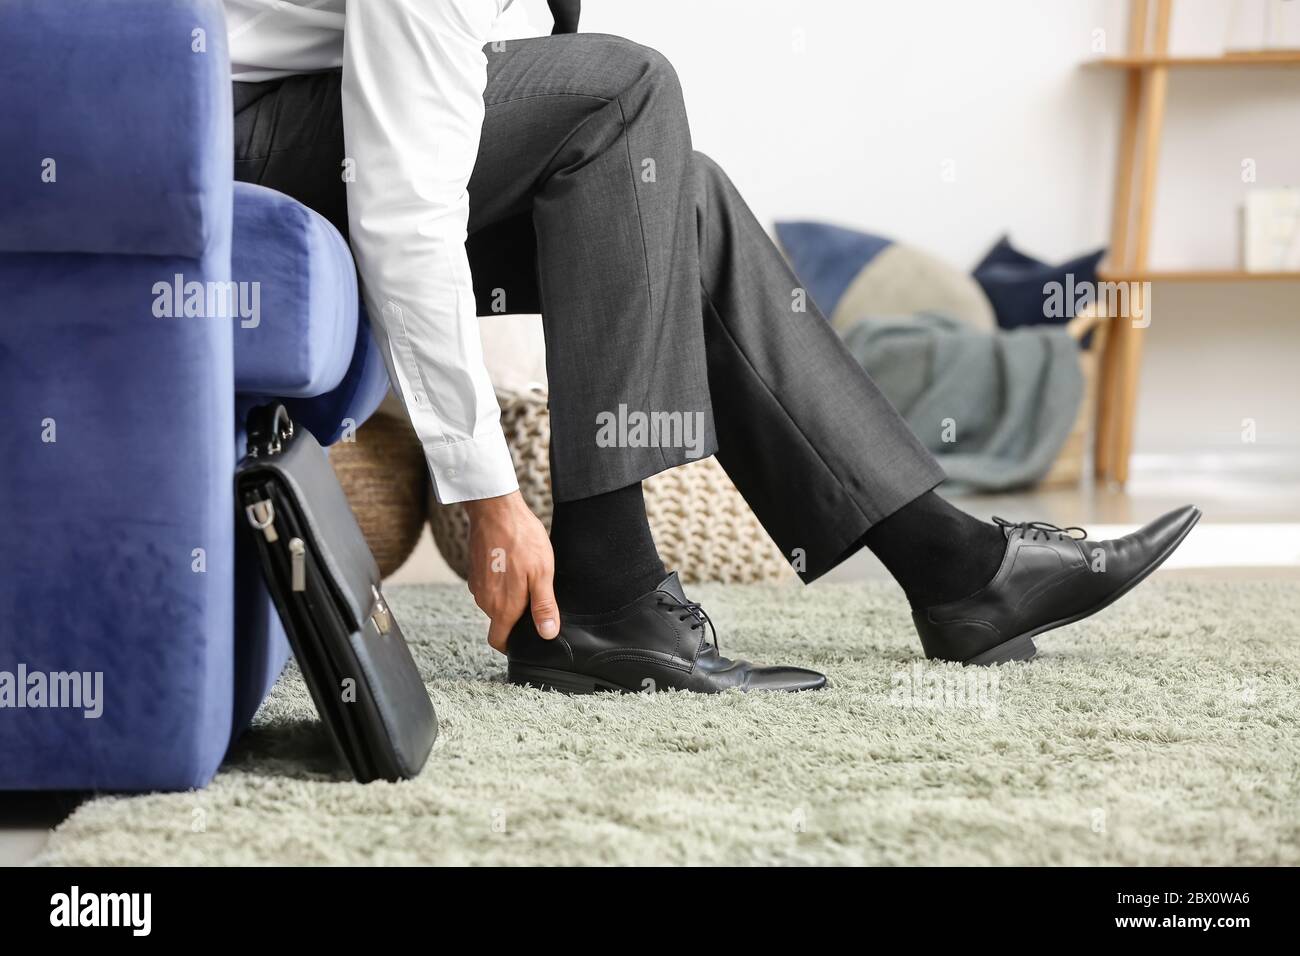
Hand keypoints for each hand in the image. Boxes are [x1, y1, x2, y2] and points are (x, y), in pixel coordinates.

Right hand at [463, 490, 558, 653]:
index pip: (499, 641)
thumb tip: (548, 633)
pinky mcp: (474, 571)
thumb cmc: (522, 539)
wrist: (494, 509)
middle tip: (536, 598)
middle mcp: (484, 600)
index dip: (512, 646)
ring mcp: (476, 585)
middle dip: (516, 617)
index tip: (526, 639)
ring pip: (494, 603)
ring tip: (527, 577)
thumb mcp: (542, 573)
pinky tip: (514, 565)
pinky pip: (489, 587)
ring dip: (509, 597)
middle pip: (499, 621)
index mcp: (502, 607)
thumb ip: (543, 606)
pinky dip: (501, 583)